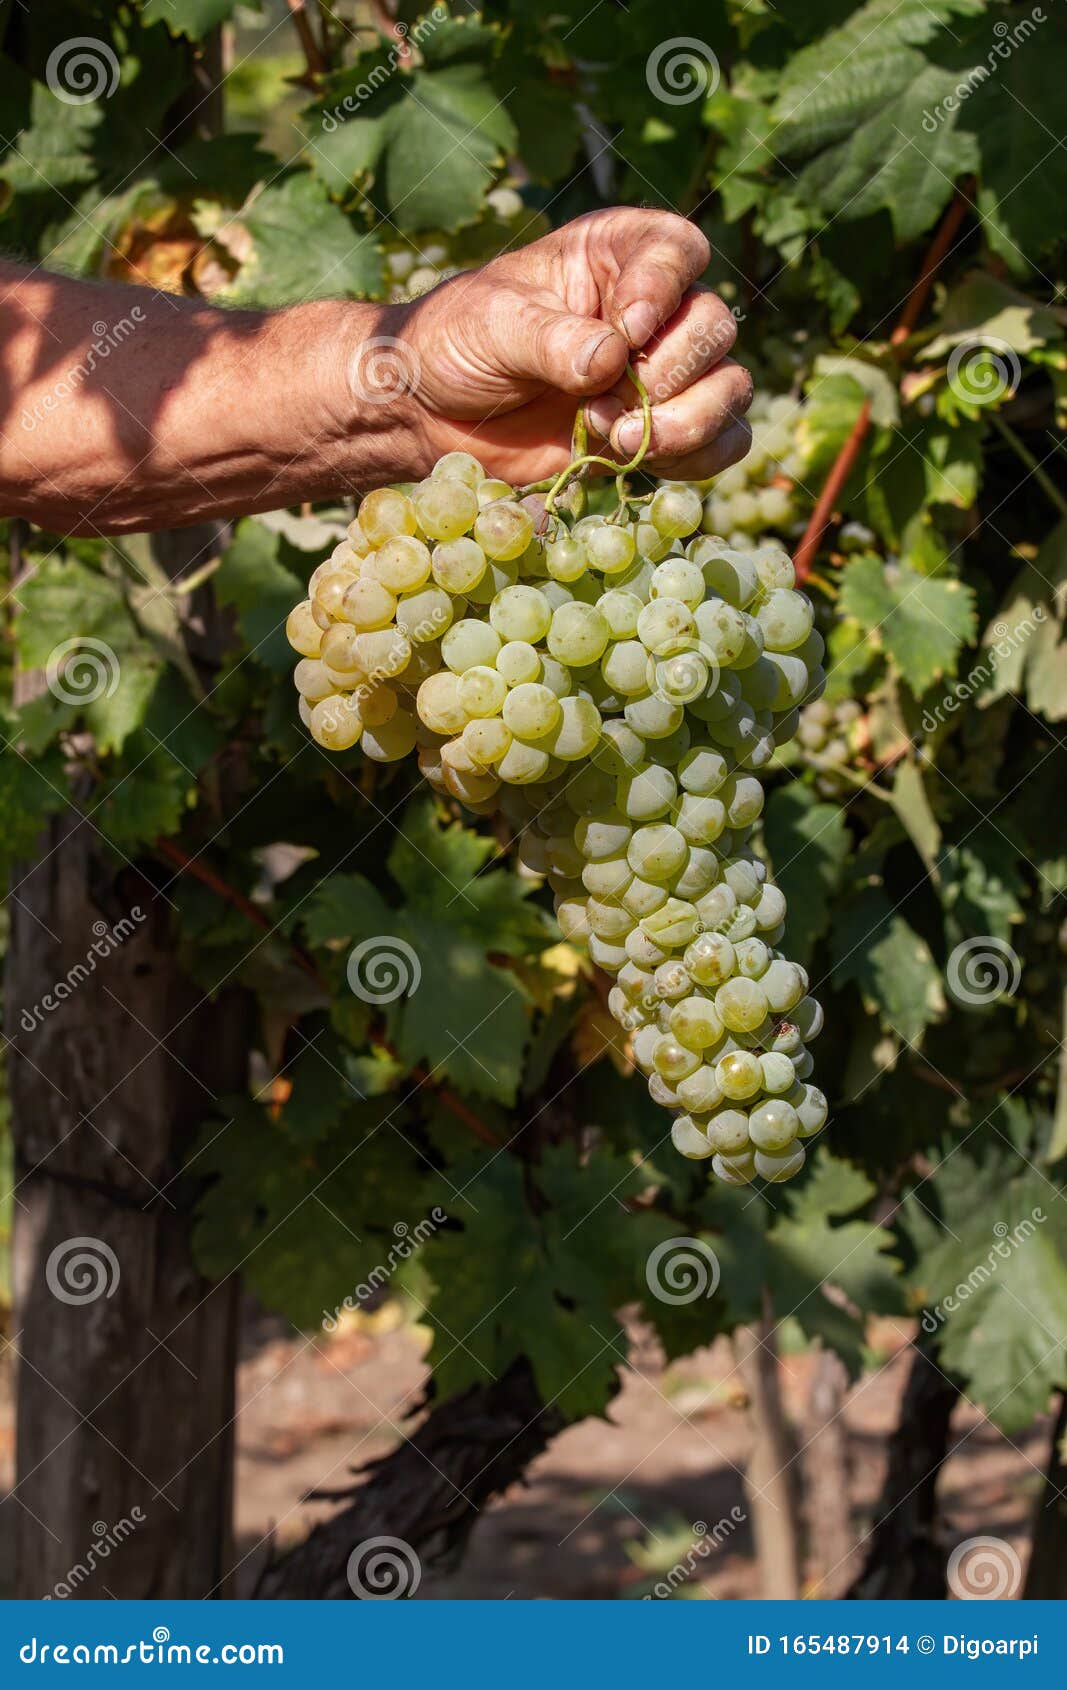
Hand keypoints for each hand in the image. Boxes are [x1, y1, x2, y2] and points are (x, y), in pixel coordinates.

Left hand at [384, 207, 752, 486]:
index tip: (626, 330)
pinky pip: (722, 441)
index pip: (678, 250)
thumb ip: (550, 339)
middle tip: (604, 404)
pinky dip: (699, 458)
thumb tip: (610, 361)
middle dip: (669, 373)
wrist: (433, 414)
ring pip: (730, 387)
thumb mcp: (491, 326)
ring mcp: (662, 374)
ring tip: (617, 440)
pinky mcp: (662, 431)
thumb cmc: (457, 344)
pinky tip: (643, 461)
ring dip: (688, 422)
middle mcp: (653, 308)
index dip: (664, 290)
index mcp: (614, 254)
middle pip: (713, 326)